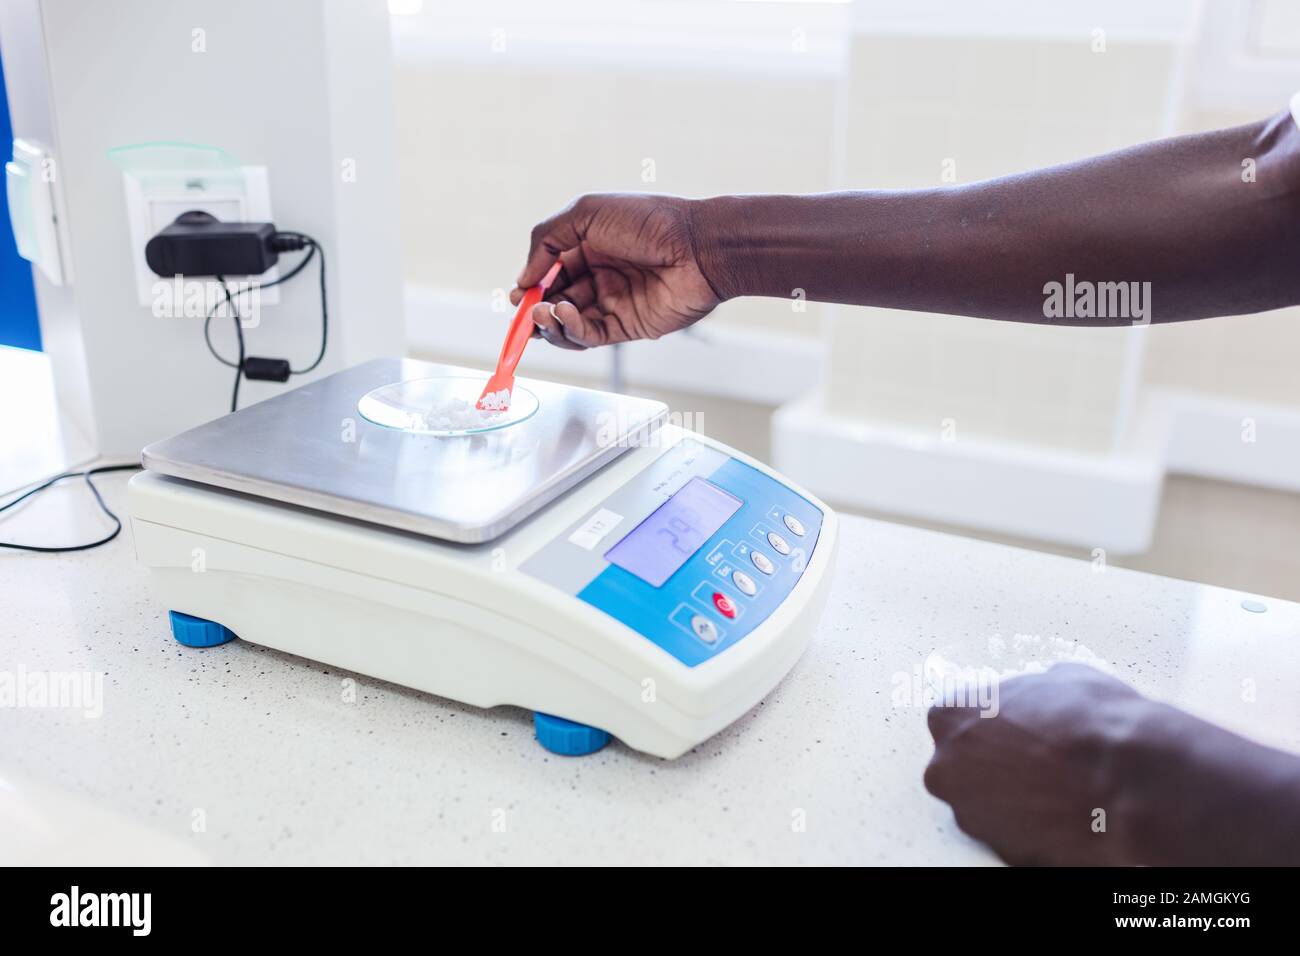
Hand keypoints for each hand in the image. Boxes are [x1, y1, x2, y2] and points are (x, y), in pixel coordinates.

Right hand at [512, 194, 721, 349]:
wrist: (698, 247)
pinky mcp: (627, 326)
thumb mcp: (586, 213)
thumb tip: (524, 276)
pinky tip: (564, 313)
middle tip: (524, 312)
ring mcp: (614, 302)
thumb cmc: (649, 221)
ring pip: (569, 323)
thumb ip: (547, 239)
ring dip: (549, 322)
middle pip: (557, 300)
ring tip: (541, 313)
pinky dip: (572, 329)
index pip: (552, 271)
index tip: (518, 294)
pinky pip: (591, 335)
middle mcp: (601, 275)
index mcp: (591, 245)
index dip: (532, 284)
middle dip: (536, 308)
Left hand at [924, 664, 1148, 865]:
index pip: (953, 717)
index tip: (1014, 724)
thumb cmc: (1091, 723)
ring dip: (1009, 796)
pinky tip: (1060, 812)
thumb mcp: (1060, 678)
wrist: (1128, 784)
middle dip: (990, 760)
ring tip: (1054, 786)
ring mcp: (969, 814)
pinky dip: (1029, 825)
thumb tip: (1039, 696)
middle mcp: (946, 768)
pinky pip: (1010, 832)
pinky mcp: (999, 850)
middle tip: (1034, 757)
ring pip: (982, 802)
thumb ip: (1029, 691)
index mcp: (951, 717)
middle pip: (959, 763)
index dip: (990, 720)